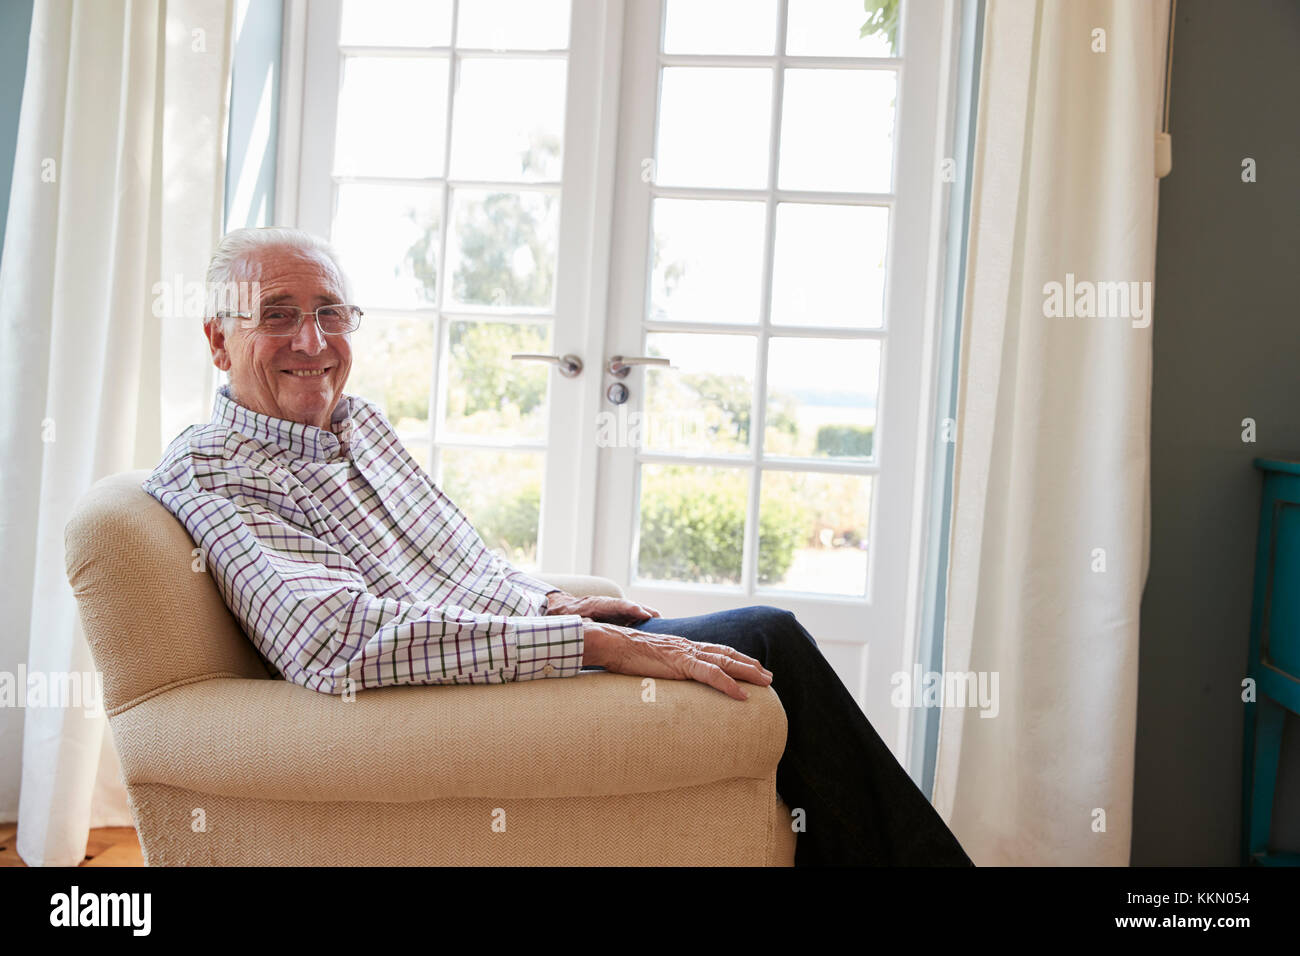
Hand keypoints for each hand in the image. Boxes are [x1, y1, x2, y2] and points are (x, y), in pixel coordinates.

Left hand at [545, 590, 660, 625]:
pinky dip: (638, 621)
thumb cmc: (564, 616)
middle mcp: (605, 605)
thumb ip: (581, 624)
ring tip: (660, 623)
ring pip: (630, 611)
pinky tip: (648, 629)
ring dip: (644, 616)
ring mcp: (609, 610)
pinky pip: (627, 617)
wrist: (559, 607)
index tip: (643, 614)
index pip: (616, 605)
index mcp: (595, 604)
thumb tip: (589, 628)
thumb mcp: (570, 620)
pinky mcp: (612, 616)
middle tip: (659, 617)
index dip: (630, 609)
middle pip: (627, 606)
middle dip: (643, 610)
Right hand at [580, 619, 772, 701]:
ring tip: (766, 683)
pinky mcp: (680, 663)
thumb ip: (660, 668)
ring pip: (726, 662)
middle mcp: (688, 646)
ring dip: (748, 672)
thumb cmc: (624, 655)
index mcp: (682, 647)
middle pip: (727, 654)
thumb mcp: (648, 663)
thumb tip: (664, 680)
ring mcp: (686, 653)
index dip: (736, 658)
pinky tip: (741, 695)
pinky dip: (729, 684)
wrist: (612, 644)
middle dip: (750, 665)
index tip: (752, 667)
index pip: (716, 651)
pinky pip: (711, 674)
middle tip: (769, 676)